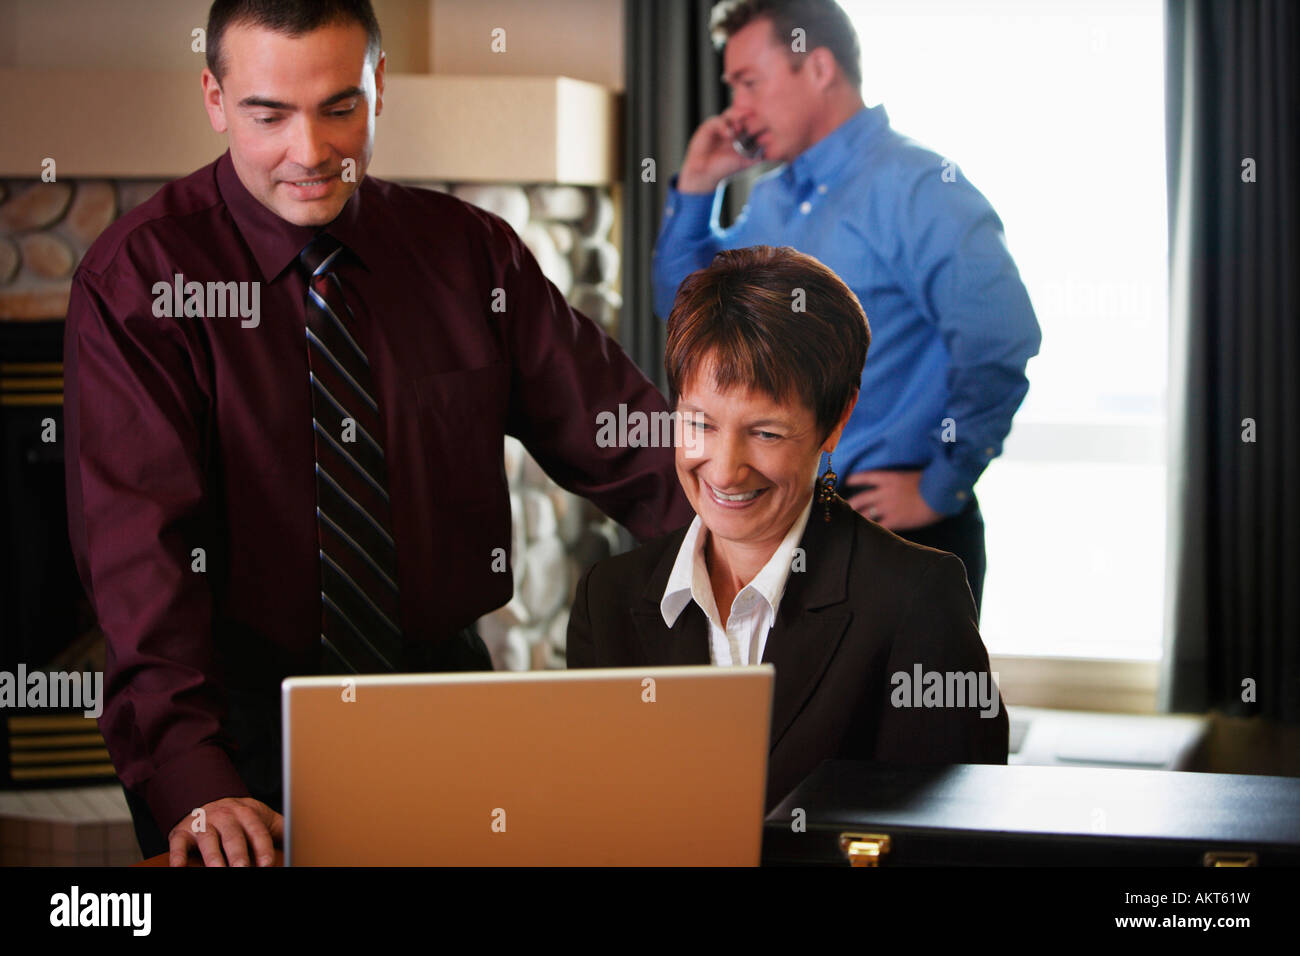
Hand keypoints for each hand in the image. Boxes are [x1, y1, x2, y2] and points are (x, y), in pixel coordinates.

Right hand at [168, 796, 282, 866]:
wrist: (208, 797)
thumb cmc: (241, 817)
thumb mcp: (262, 817)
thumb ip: (280, 828)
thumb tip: (304, 839)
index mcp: (247, 814)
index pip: (257, 831)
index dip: (263, 847)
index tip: (266, 863)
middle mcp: (225, 816)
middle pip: (233, 837)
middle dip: (238, 854)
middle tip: (242, 869)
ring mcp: (203, 823)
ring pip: (207, 840)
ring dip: (212, 857)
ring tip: (217, 870)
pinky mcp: (182, 831)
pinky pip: (178, 844)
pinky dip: (177, 856)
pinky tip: (178, 867)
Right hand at [677, 113, 760, 193]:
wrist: (706, 174)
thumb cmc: (726, 168)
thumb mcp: (747, 161)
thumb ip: (760, 155)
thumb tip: (777, 153)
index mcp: (743, 132)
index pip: (753, 119)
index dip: (759, 118)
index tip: (765, 121)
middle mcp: (733, 127)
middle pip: (743, 112)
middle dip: (749, 114)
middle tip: (754, 118)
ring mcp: (722, 125)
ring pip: (732, 113)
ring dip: (738, 117)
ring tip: (740, 127)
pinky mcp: (710, 126)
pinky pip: (719, 121)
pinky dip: (724, 126)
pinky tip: (728, 135)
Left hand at [844, 470, 943, 531]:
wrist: (940, 495)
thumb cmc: (931, 483)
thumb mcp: (911, 475)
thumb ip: (898, 480)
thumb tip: (894, 483)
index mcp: (888, 478)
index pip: (865, 477)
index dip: (853, 479)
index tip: (846, 481)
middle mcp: (884, 492)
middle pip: (860, 499)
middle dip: (850, 505)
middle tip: (844, 509)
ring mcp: (888, 507)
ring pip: (865, 514)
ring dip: (858, 519)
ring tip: (851, 523)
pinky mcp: (895, 520)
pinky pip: (879, 526)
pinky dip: (872, 530)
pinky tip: (868, 534)